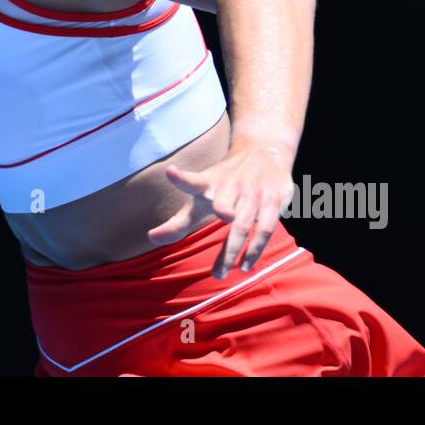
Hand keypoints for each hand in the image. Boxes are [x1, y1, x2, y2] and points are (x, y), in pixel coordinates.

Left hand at [147, 140, 295, 278]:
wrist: (263, 151)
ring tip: (220, 273)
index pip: (194, 180)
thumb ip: (179, 221)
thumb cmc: (225, 183)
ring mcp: (253, 192)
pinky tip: (245, 265)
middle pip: (222, 205)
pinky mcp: (274, 199)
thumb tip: (151, 238)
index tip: (170, 172)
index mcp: (209, 183)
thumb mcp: (201, 197)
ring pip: (243, 223)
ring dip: (233, 249)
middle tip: (207, 248)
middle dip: (220, 217)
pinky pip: (265, 227)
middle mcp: (230, 186)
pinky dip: (255, 247)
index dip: (182, 178)